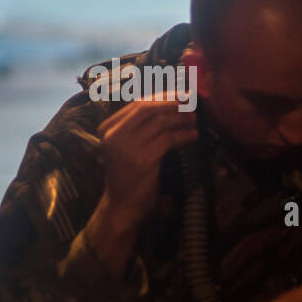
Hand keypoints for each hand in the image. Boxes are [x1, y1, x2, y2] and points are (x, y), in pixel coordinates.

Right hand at [85, 95, 197, 278]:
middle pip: (147, 108)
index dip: (161, 96)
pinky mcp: (144, 160)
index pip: (137, 104)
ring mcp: (128, 147)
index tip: (180, 95)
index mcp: (107, 128)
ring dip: (181, 118)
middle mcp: (114, 135)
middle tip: (191, 101)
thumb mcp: (126, 146)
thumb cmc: (127, 175)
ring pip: (160, 122)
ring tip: (194, 119)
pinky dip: (184, 135)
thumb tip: (169, 102)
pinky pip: (169, 139)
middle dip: (172, 102)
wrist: (122, 206)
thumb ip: (139, 127)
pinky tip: (193, 136)